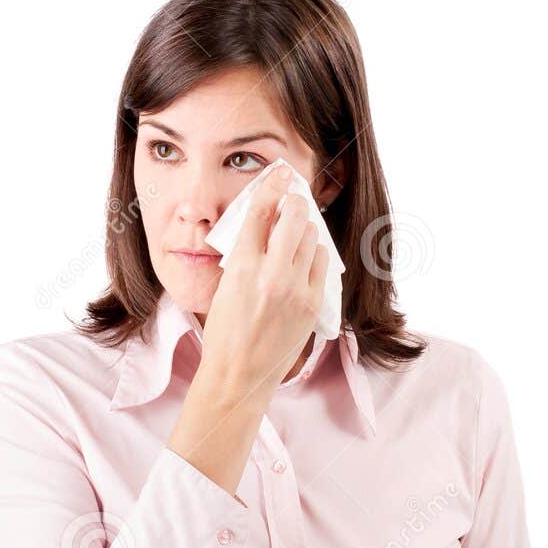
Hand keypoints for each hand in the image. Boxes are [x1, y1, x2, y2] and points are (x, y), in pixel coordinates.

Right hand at [197, 161, 330, 399]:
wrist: (238, 374)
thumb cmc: (225, 331)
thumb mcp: (225, 285)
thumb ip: (245, 254)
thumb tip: (265, 223)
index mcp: (242, 267)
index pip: (261, 210)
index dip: (272, 184)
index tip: (280, 172)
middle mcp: (272, 274)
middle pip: (294, 217)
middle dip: (294, 203)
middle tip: (291, 201)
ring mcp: (296, 290)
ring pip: (311, 238)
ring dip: (304, 229)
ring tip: (294, 235)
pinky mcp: (312, 304)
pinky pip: (321, 264)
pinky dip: (314, 255)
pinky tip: (305, 259)